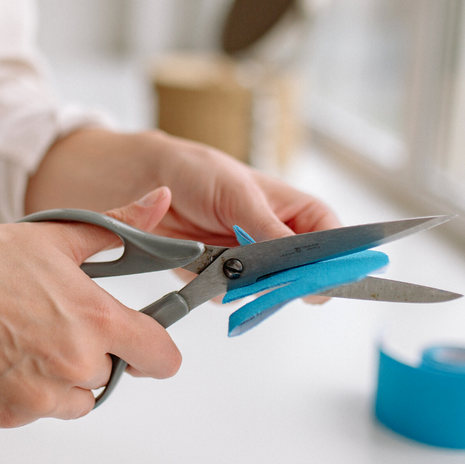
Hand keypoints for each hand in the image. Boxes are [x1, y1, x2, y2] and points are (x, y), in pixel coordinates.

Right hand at [0, 190, 181, 426]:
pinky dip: (30, 390)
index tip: (141, 338)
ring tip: (29, 336)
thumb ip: (120, 224)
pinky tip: (4, 353)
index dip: (155, 347)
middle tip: (57, 320)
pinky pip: (40, 409)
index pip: (162, 358)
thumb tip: (160, 203)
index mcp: (95, 320)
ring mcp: (41, 397)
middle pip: (115, 374)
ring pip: (80, 398)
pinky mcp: (10, 416)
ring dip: (66, 376)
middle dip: (97, 352)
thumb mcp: (59, 235)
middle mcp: (74, 365)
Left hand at [25, 128, 340, 301]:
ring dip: (255, 286)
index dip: (340, 255)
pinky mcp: (210, 277)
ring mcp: (240, 258)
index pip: (328, 233)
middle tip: (281, 281)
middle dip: (294, 277)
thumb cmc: (184, 168)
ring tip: (231, 265)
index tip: (340, 276)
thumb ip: (268, 226)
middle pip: (302, 268)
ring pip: (267, 287)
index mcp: (283, 203)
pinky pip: (229, 295)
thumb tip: (308, 261)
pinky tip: (207, 273)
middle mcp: (266, 234)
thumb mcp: (232, 190)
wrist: (124, 180)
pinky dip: (221, 291)